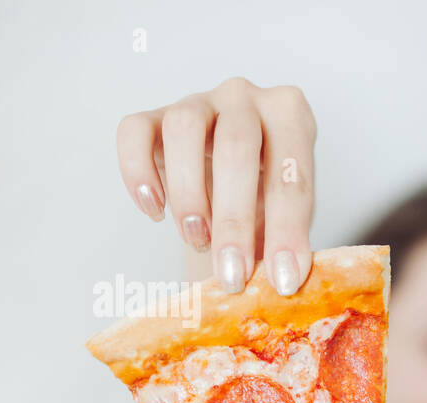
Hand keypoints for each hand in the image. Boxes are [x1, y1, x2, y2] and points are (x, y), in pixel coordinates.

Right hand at [116, 77, 316, 294]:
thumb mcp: (287, 215)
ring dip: (188, 192)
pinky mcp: (153, 115)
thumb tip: (284, 280)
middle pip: (236, 145)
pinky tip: (154, 210)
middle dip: (235, 219)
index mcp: (291, 115)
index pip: (292, 172)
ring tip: (197, 239)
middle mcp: (245, 97)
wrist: (230, 180)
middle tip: (232, 273)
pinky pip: (134, 131)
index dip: (289, 230)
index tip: (282, 280)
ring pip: (183, 129)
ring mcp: (197, 101)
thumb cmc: (266, 197)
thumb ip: (288, 239)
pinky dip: (138, 172)